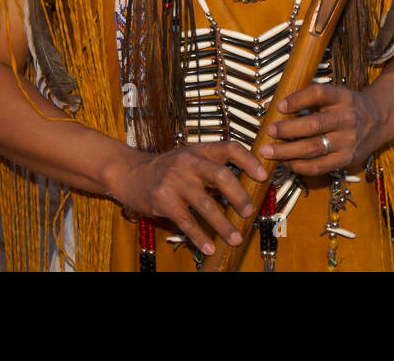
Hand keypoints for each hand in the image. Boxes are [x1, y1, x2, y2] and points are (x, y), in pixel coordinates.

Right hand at [105, 142, 266, 255]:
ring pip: (205, 204)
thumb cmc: (166, 167)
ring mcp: (175, 182)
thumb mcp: (190, 158)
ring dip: (223, 223)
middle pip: (221, 175)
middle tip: (248, 211)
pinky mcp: (163, 201)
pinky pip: (186, 221)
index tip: (263, 176)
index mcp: (200, 151)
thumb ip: (213, 168)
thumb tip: (244, 186)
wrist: (130, 173)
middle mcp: (189, 163)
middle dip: (239, 195)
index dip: (249, 160)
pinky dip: (199, 236)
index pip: (229, 148)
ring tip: (235, 238)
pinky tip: (209, 246)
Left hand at [261, 83, 385, 176]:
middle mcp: (347, 118)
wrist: (379, 120)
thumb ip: (311, 100)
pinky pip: (319, 166)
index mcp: (343, 97)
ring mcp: (348, 140)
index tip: (280, 105)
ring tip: (268, 151)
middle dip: (287, 130)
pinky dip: (299, 166)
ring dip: (287, 151)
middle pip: (313, 125)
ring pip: (313, 148)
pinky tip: (286, 162)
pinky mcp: (347, 159)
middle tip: (269, 132)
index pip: (319, 94)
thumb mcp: (336, 95)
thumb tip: (275, 108)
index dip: (297, 99)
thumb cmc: (348, 106)